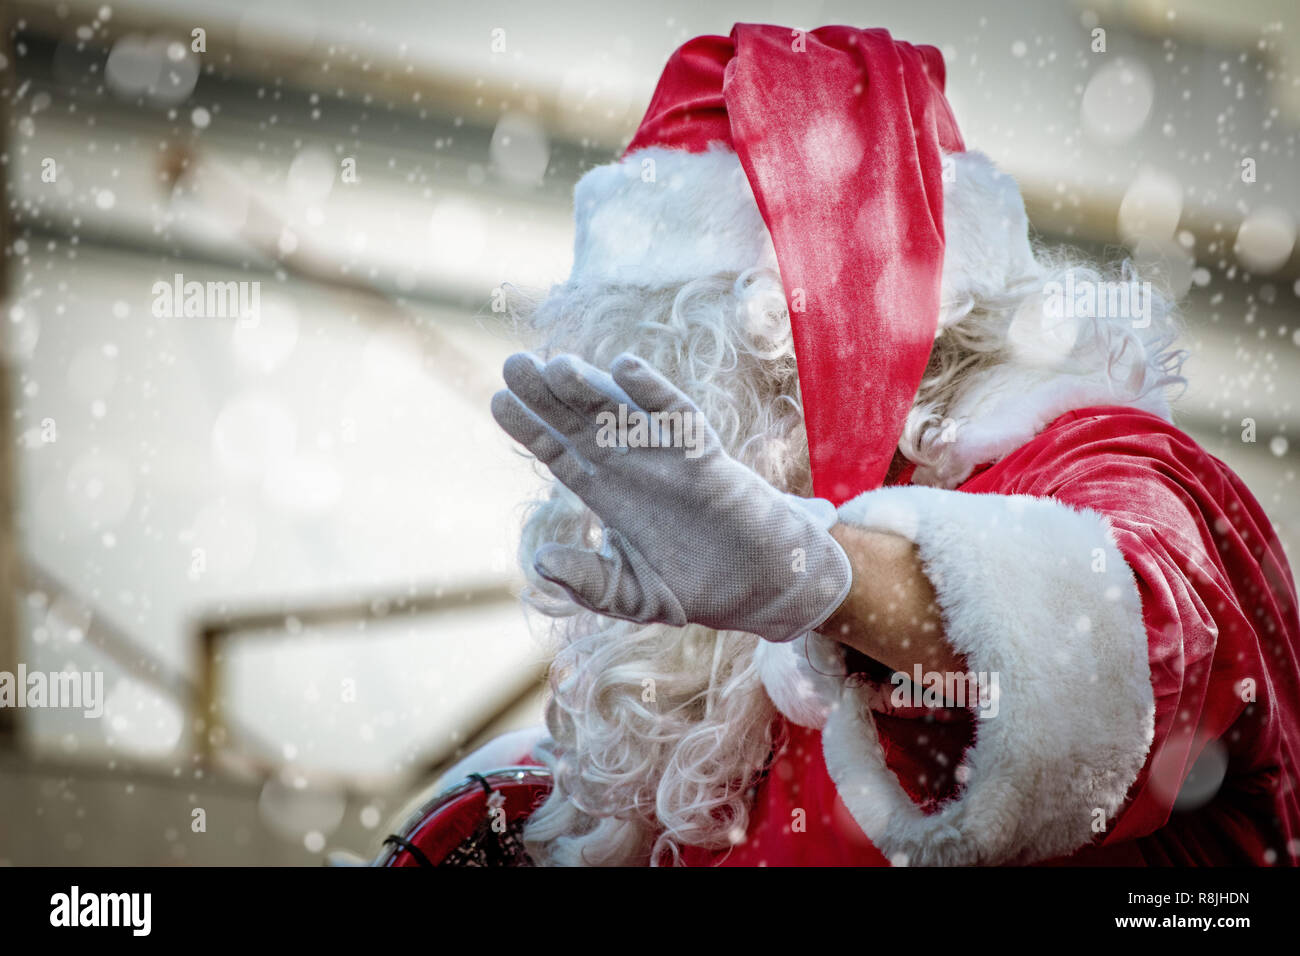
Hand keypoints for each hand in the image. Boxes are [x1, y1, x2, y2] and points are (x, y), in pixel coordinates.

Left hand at [490, 351, 851, 641]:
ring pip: (623, 413)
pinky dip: (654, 393)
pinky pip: (679, 419)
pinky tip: (625, 368)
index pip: (560, 452)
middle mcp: (634, 468)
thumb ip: (587, 583)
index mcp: (610, 495)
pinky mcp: (708, 461)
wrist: (761, 591)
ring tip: (557, 365)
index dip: (530, 427)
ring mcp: (669, 459)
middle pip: (582, 422)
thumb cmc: (695, 587)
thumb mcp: (631, 596)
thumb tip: (540, 562)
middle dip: (548, 395)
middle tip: (514, 364)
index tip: (497, 399)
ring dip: (592, 388)